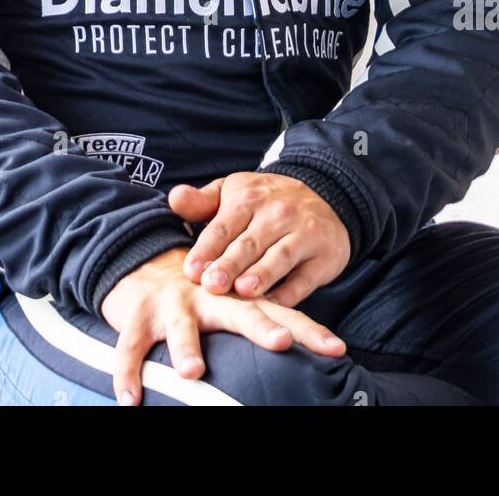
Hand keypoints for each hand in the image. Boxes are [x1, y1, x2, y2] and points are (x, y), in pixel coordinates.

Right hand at [99, 246, 344, 404]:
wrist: (140, 262)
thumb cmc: (198, 295)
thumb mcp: (231, 304)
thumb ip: (260, 320)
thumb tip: (300, 347)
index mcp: (237, 299)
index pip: (281, 313)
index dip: (309, 331)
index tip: (336, 349)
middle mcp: (209, 299)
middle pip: (240, 313)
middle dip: (262, 328)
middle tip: (282, 342)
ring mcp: (173, 306)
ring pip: (182, 330)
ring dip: (186, 349)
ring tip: (192, 372)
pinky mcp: (139, 317)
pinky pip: (131, 348)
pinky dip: (127, 373)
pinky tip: (130, 399)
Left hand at [167, 172, 350, 307]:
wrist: (324, 197)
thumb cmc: (264, 203)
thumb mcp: (233, 193)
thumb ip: (201, 202)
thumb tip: (173, 199)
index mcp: (249, 198)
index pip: (223, 226)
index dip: (207, 249)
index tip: (190, 270)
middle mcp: (278, 213)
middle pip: (249, 243)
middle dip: (230, 264)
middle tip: (211, 285)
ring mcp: (304, 233)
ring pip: (279, 257)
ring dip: (262, 275)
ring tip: (243, 291)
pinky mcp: (325, 255)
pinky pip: (307, 276)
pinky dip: (292, 291)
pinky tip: (276, 305)